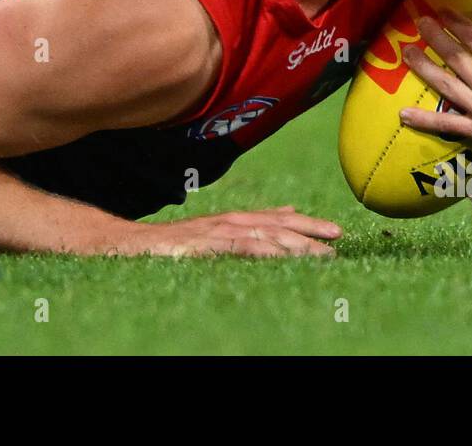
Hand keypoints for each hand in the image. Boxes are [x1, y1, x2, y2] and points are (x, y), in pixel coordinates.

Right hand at [110, 205, 341, 257]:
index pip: (278, 220)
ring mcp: (217, 232)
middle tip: (338, 239)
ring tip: (321, 255)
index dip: (308, 224)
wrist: (134, 243)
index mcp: (235, 219)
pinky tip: (279, 255)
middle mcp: (230, 221)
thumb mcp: (216, 232)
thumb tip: (287, 214)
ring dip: (295, 245)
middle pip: (278, 225)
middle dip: (310, 231)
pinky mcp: (204, 245)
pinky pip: (238, 247)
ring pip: (264, 237)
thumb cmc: (175, 242)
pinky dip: (261, 250)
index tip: (336, 231)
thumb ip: (250, 225)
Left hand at [399, 0, 471, 169]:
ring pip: (448, 87)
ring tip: (407, 52)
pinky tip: (404, 114)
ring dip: (424, 69)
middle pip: (457, 60)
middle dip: (435, 38)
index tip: (441, 10)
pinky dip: (425, 121)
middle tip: (419, 22)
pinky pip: (448, 126)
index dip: (456, 23)